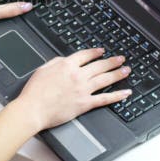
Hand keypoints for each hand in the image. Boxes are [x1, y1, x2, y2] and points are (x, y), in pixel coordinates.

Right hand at [14, 48, 131, 131]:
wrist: (33, 109)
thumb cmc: (35, 91)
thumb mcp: (43, 69)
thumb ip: (56, 62)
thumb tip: (66, 60)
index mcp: (67, 66)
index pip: (86, 55)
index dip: (95, 52)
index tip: (102, 51)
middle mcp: (78, 76)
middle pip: (99, 65)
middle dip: (112, 61)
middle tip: (121, 59)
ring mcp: (83, 90)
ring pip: (105, 79)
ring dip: (118, 74)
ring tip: (126, 70)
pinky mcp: (85, 104)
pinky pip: (105, 98)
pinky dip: (117, 95)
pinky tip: (125, 93)